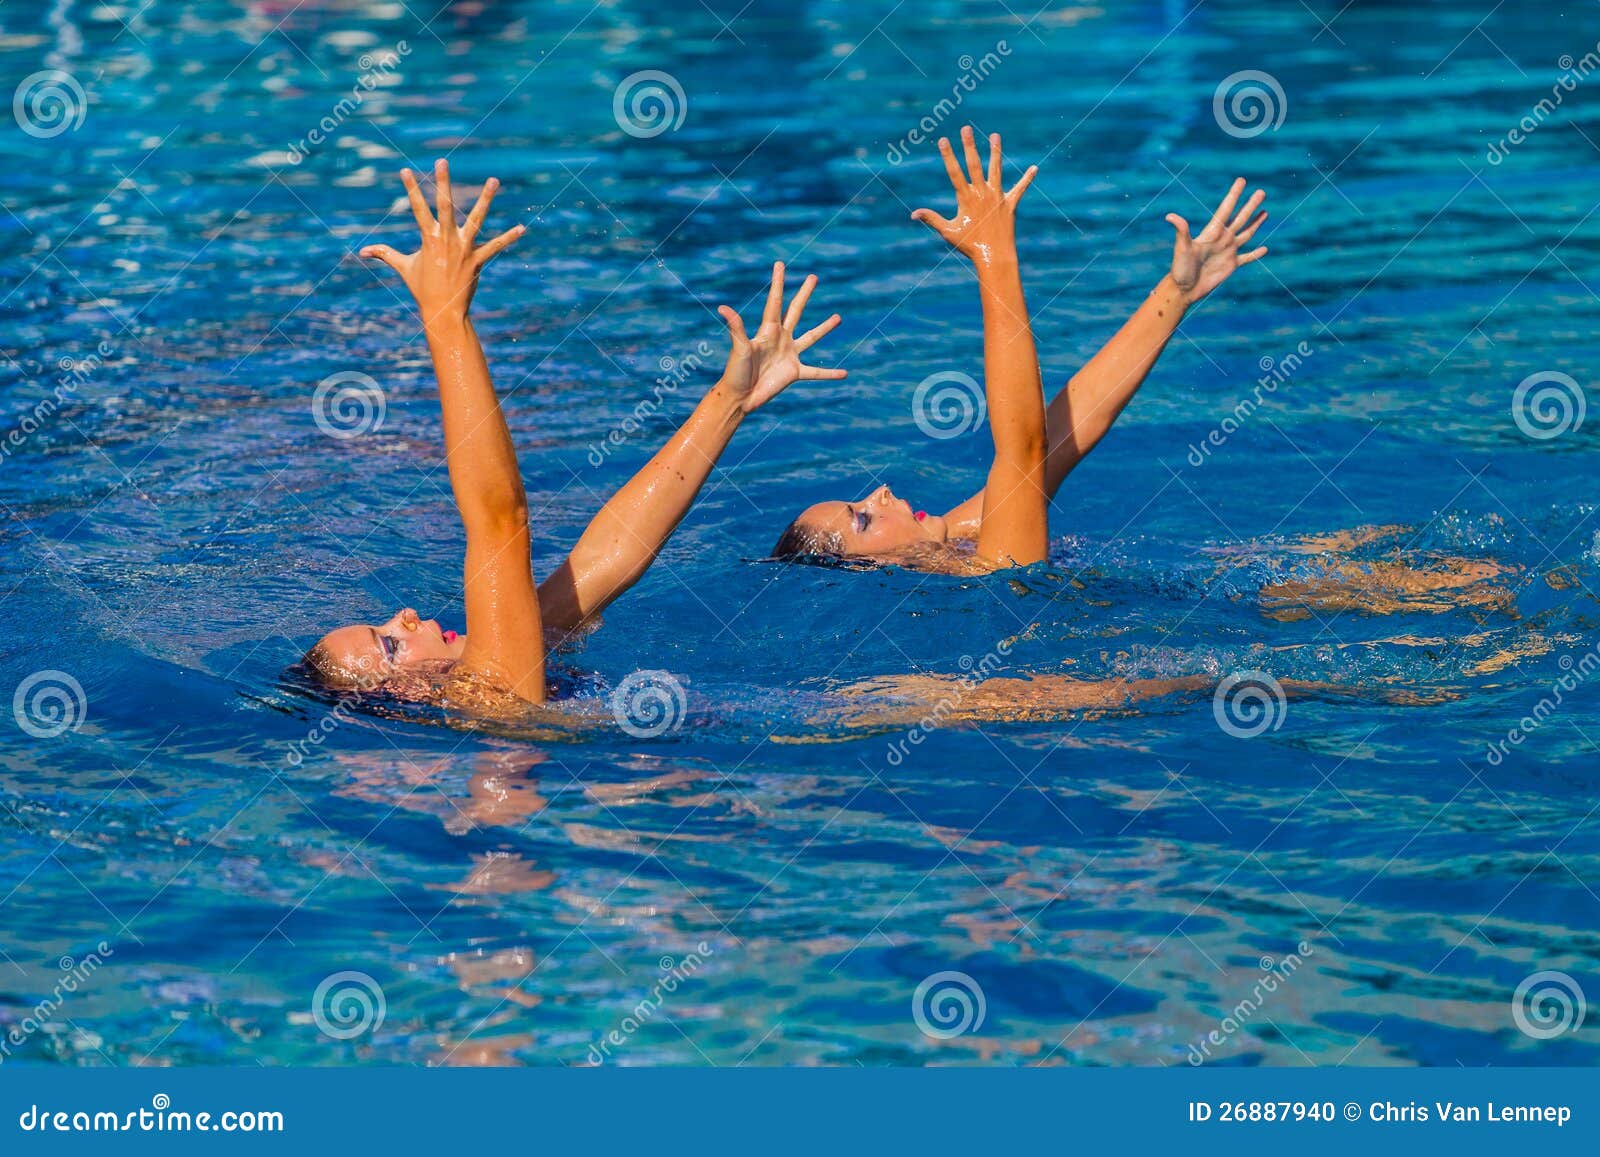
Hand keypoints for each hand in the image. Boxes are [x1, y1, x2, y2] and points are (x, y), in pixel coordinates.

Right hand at [360, 159, 524, 326]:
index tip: (405, 170)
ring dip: (486, 199)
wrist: (442, 312)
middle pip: (444, 206)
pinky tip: (522, 228)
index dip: (410, 189)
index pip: (417, 208)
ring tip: (494, 180)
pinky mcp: (478, 260)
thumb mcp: (403, 268)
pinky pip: (496, 247)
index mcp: (428, 238)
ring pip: (477, 219)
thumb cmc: (422, 289)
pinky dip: (509, 238)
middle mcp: (446, 240)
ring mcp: (464, 249)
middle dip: (442, 183)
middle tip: (441, 162)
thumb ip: (385, 254)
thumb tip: (362, 251)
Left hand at [715, 261, 845, 413]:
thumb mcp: (739, 348)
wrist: (740, 397)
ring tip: (838, 317)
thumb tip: (723, 308)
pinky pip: (816, 372)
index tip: (780, 264)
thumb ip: (736, 328)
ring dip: (824, 328)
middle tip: (813, 277)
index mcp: (768, 330)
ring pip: (811, 337)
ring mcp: (789, 355)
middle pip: (796, 311)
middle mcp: (780, 338)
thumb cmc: (735, 372)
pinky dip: (830, 373)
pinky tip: (844, 373)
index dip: (778, 282)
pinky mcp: (794, 372)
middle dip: (804, 294)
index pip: (775, 301)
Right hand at [910, 126, 1036, 268]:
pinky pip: (1020, 189)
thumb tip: (913, 214)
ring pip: (996, 170)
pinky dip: (1027, 179)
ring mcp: (997, 197)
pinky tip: (1035, 168)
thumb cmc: (969, 245)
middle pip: (974, 165)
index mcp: (966, 198)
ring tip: (996, 135)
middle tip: (966, 129)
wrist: (994, 256)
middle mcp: (982, 193)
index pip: (954, 172)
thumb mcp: (948, 232)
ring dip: (995, 152)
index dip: (948, 155)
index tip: (943, 140)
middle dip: (969, 145)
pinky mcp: (1010, 205)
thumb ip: (932, 219)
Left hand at [1164, 178, 1267, 305]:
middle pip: (1240, 218)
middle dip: (1251, 205)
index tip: (1241, 180)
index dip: (1234, 195)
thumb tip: (1169, 216)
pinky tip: (1265, 249)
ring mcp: (1228, 251)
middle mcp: (1222, 239)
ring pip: (1246, 234)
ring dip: (1256, 223)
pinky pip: (1247, 258)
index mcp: (1212, 232)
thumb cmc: (1180, 268)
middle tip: (1261, 192)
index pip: (1226, 209)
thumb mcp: (1181, 248)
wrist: (1183, 289)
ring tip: (1265, 212)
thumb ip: (1181, 231)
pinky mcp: (1231, 265)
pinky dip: (1256, 254)